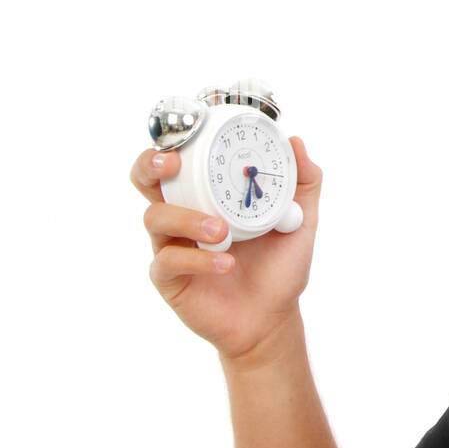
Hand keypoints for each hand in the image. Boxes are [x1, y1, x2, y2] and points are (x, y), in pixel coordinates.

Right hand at [132, 136, 322, 362]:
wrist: (273, 319)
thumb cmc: (279, 268)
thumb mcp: (301, 222)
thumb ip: (303, 183)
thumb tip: (295, 142)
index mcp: (208, 196)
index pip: (181, 160)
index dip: (177, 141)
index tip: (192, 128)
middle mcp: (183, 215)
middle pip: (146, 179)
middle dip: (151, 164)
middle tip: (173, 164)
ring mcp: (172, 246)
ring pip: (156, 217)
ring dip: (188, 218)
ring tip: (222, 230)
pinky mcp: (169, 278)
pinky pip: (169, 260)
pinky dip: (198, 258)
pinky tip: (226, 263)